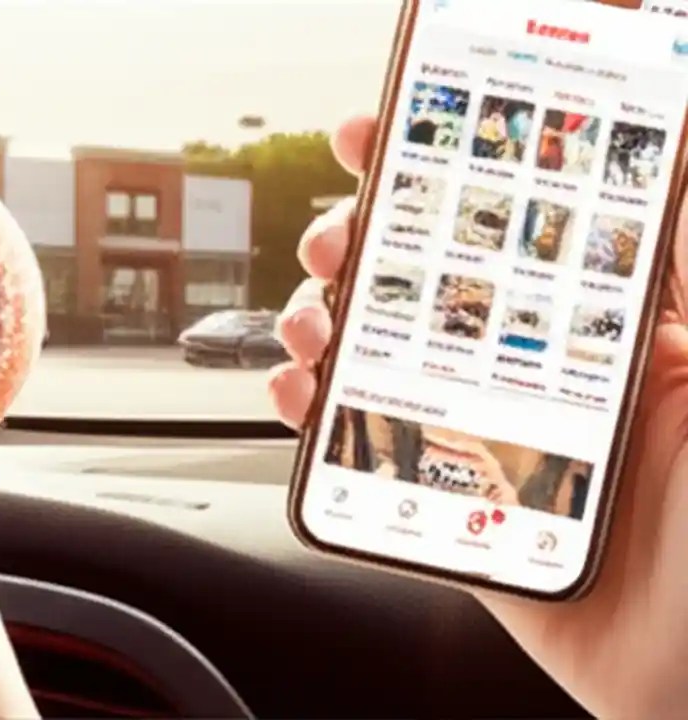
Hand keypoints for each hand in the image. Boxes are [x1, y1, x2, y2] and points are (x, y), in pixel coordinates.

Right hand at [269, 115, 687, 717]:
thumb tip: (675, 156)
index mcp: (613, 332)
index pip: (514, 226)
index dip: (442, 170)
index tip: (382, 132)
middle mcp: (540, 376)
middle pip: (426, 286)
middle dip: (364, 243)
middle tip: (337, 235)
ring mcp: (488, 438)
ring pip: (380, 359)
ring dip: (326, 322)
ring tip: (313, 318)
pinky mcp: (448, 505)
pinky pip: (363, 452)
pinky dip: (313, 418)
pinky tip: (298, 392)